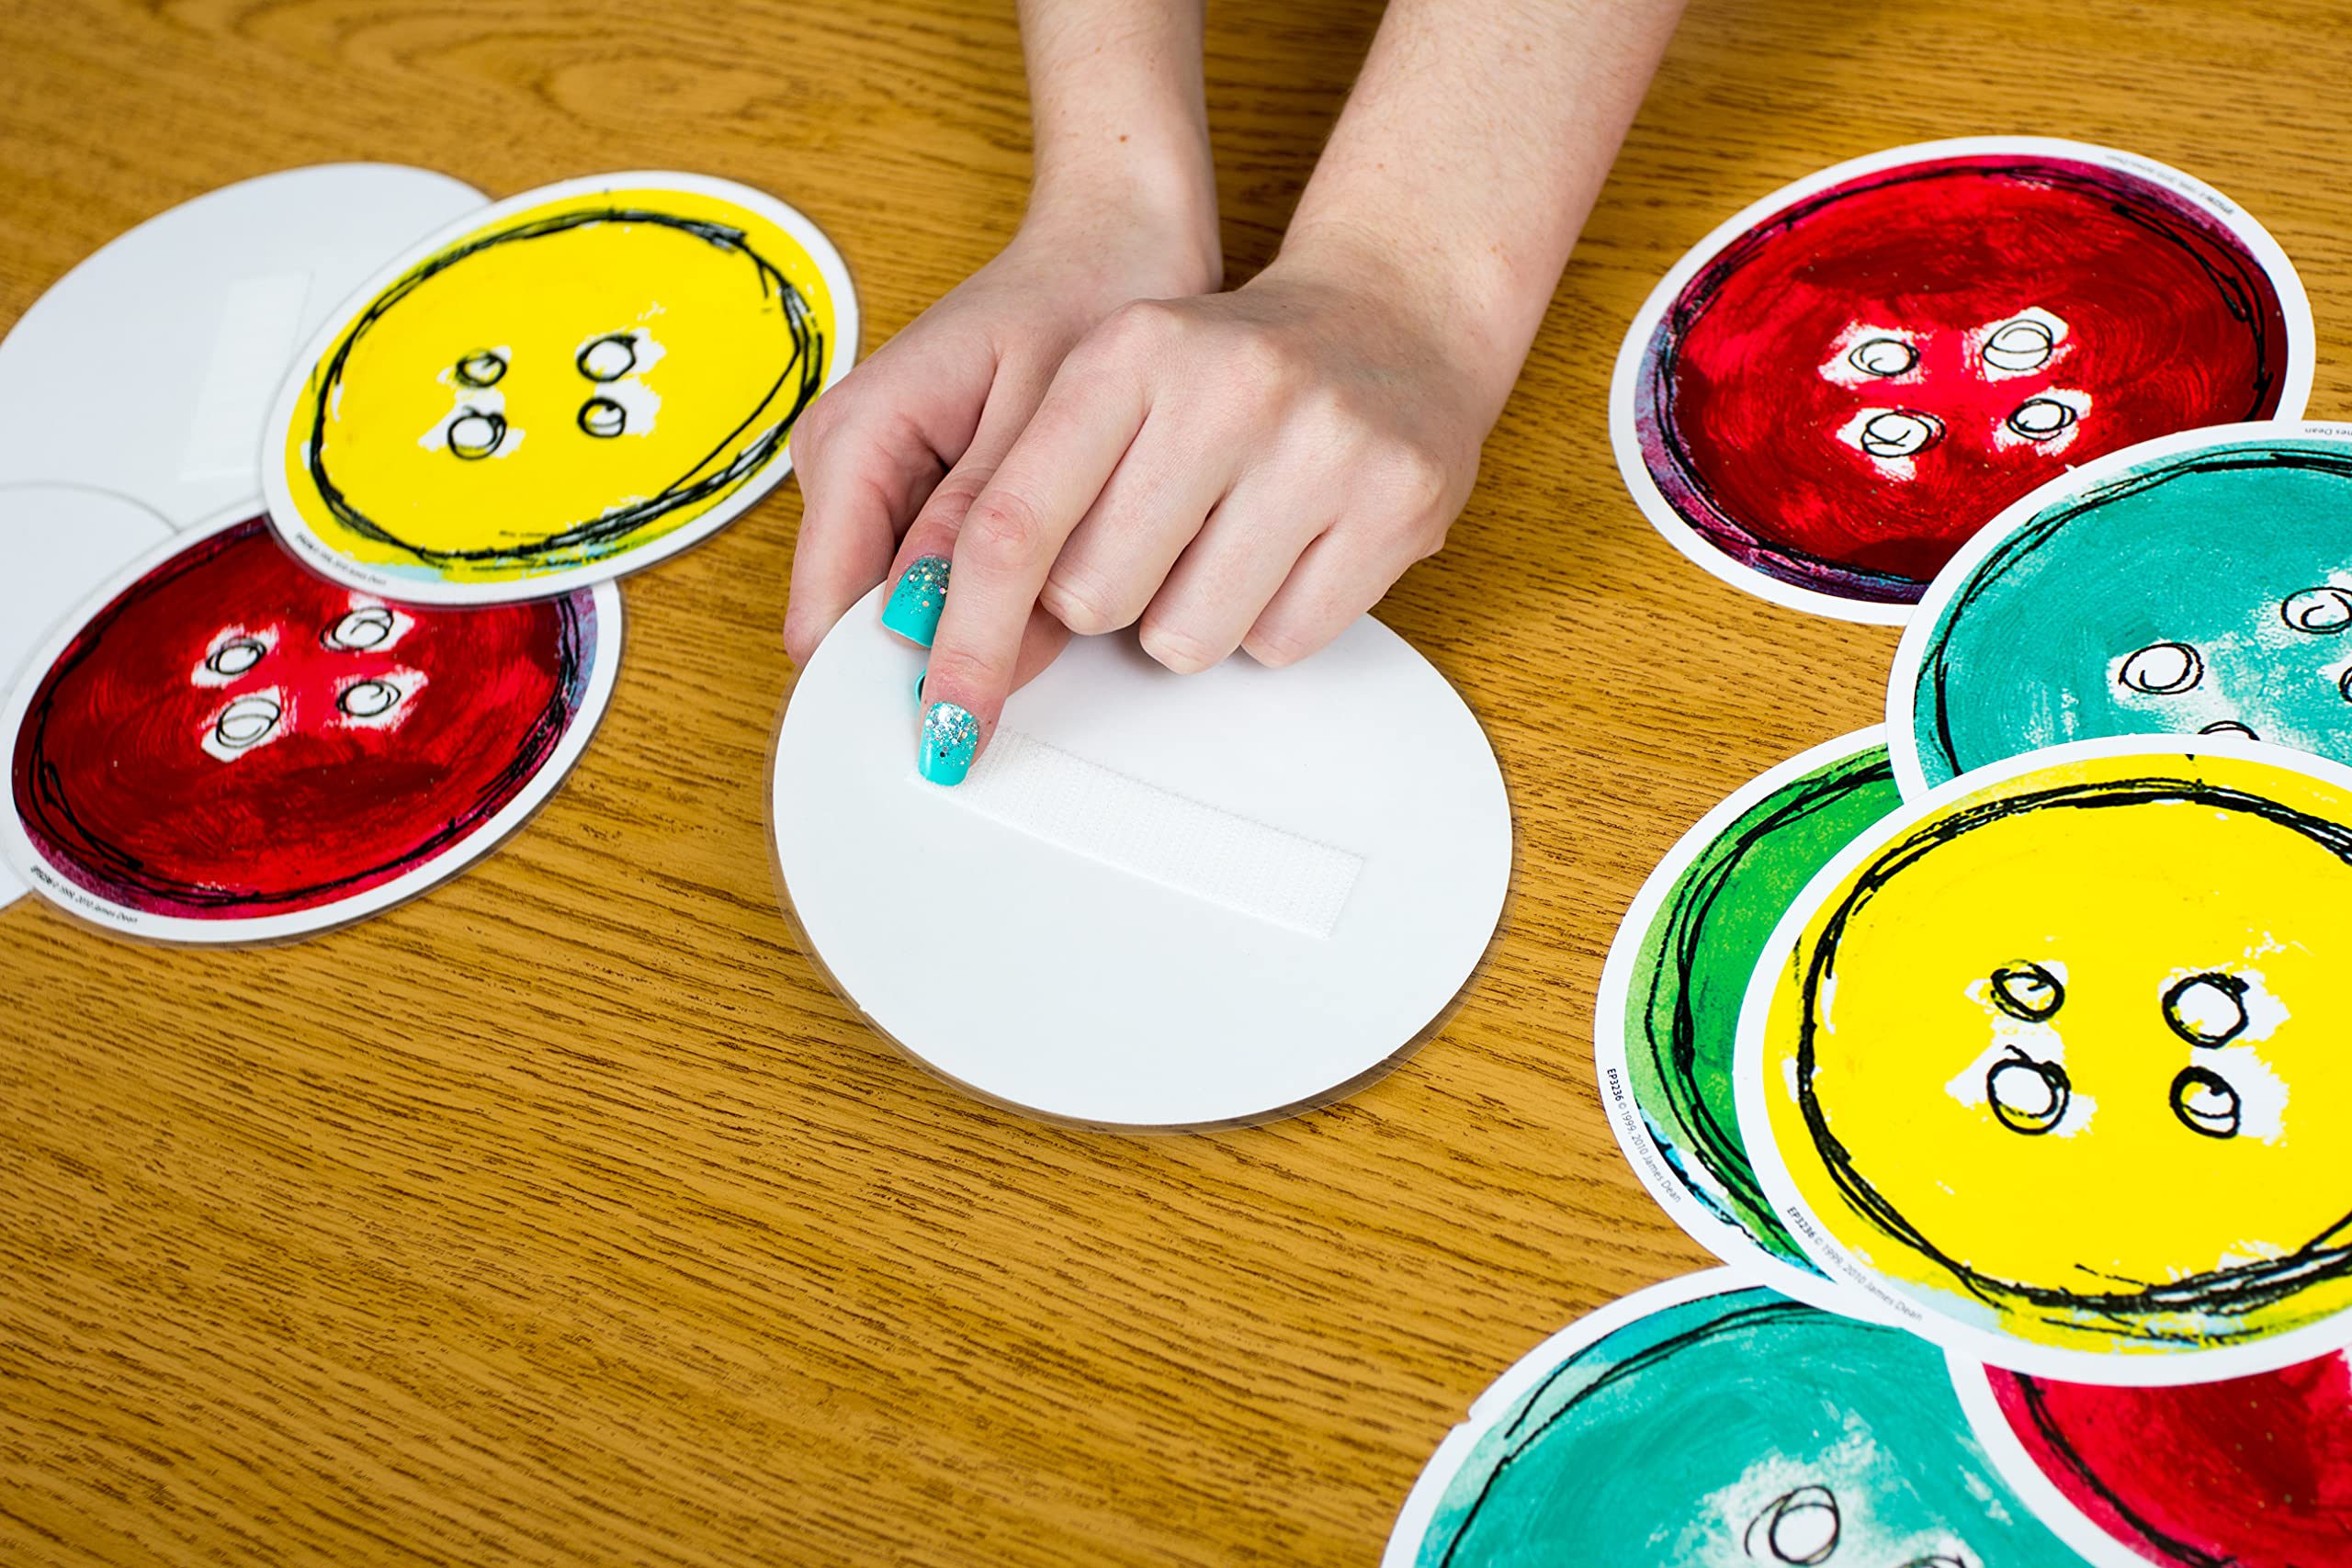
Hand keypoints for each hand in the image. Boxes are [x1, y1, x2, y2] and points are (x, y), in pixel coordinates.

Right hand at [782, 194, 1219, 668]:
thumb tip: (942, 638)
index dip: (885, 685)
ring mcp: (881, 487)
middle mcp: (848, 467)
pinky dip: (1001, 605)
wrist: (1113, 245)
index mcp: (854, 439)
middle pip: (863, 623)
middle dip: (939, 660)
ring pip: (910, 614)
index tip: (946, 739)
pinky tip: (1059, 590)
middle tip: (1028, 682)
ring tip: (1063, 615)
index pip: (830, 610)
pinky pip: (948, 586)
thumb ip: (992, 529)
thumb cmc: (1083, 301)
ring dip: (979, 635)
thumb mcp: (1045, 415)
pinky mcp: (925, 500)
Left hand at [912, 240, 1507, 784]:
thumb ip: (1020, 488)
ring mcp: (1324, 445)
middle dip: (1104, 597)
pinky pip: (1280, 644)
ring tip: (1228, 534)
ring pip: (1187, 638)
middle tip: (1152, 535)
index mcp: (1133, 348)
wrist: (1393, 317)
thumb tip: (933, 630)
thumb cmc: (1229, 369)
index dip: (968, 636)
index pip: (1015, 526)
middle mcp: (1231, 386)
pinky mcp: (1398, 504)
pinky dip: (1269, 620)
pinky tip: (1292, 544)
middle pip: (1095, 599)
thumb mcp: (1113, 381)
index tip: (943, 715)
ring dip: (1189, 616)